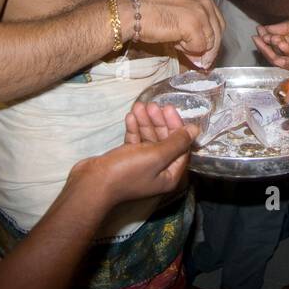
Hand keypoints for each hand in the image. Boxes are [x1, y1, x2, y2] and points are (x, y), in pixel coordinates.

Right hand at [71, 102, 194, 206]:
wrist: (93, 184)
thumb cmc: (127, 171)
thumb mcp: (157, 155)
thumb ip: (177, 142)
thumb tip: (196, 130)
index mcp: (170, 175)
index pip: (180, 147)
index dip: (176, 127)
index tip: (168, 109)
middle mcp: (158, 171)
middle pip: (164, 142)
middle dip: (158, 122)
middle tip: (152, 105)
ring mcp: (141, 166)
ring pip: (148, 139)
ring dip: (145, 122)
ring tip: (138, 106)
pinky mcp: (125, 160)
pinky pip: (134, 142)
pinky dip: (133, 129)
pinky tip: (129, 117)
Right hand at [137, 0, 225, 69]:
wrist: (135, 14)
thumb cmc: (153, 16)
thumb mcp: (181, 20)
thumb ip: (196, 35)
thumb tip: (204, 61)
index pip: (218, 24)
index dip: (213, 42)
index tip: (206, 55)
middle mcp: (205, 2)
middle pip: (218, 34)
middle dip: (209, 51)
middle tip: (199, 62)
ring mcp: (201, 12)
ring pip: (209, 42)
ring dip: (195, 49)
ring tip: (178, 43)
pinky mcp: (194, 25)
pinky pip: (200, 47)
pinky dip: (188, 50)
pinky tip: (175, 42)